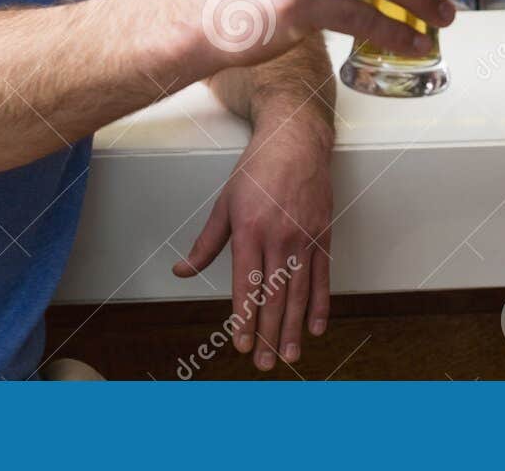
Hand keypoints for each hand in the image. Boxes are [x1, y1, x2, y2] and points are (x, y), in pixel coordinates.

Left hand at [172, 113, 332, 371]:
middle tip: (263, 363)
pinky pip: (323, 276)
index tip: (240, 345)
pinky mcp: (323, 233)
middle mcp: (279, 238)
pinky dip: (321, 303)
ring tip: (288, 355)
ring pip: (300, 292)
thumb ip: (206, 243)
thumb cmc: (257, 169)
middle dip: (268, 334)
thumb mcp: (224, 203)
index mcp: (250, 231)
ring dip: (293, 327)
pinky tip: (315, 326)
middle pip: (275, 296)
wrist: (296, 141)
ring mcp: (305, 237)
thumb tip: (181, 270)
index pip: (247, 286)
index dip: (244, 319)